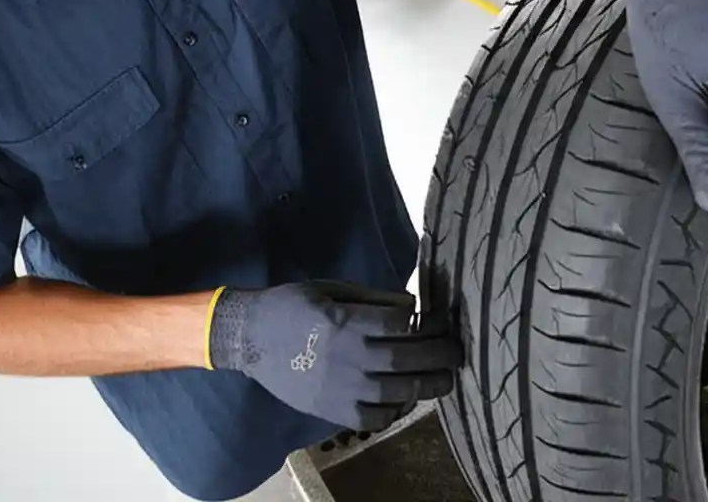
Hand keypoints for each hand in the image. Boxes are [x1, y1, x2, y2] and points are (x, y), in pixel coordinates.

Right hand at [205, 281, 461, 430]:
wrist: (251, 339)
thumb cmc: (293, 306)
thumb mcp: (331, 288)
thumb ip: (372, 298)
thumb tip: (412, 306)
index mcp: (345, 321)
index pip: (400, 322)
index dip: (422, 319)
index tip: (430, 317)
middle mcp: (346, 356)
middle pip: (407, 359)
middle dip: (440, 354)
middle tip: (457, 351)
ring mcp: (340, 388)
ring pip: (397, 392)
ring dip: (428, 386)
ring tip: (445, 379)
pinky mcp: (332, 410)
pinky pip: (374, 418)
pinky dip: (396, 411)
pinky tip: (404, 398)